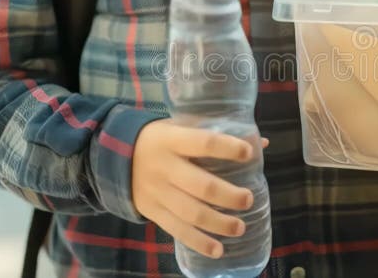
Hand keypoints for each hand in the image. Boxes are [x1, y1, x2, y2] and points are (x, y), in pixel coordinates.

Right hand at [132, 119, 268, 258]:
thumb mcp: (180, 125)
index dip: (227, 148)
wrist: (116, 155)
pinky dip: (198, 242)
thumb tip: (261, 143)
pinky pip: (177, 230)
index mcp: (172, 140)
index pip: (203, 143)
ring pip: (191, 212)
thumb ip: (217, 133)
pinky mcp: (152, 211)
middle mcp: (164, 167)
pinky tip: (218, 250)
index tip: (249, 153)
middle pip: (200, 185)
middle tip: (248, 200)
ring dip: (219, 223)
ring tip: (240, 227)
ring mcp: (157, 192)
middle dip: (228, 195)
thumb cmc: (161, 138)